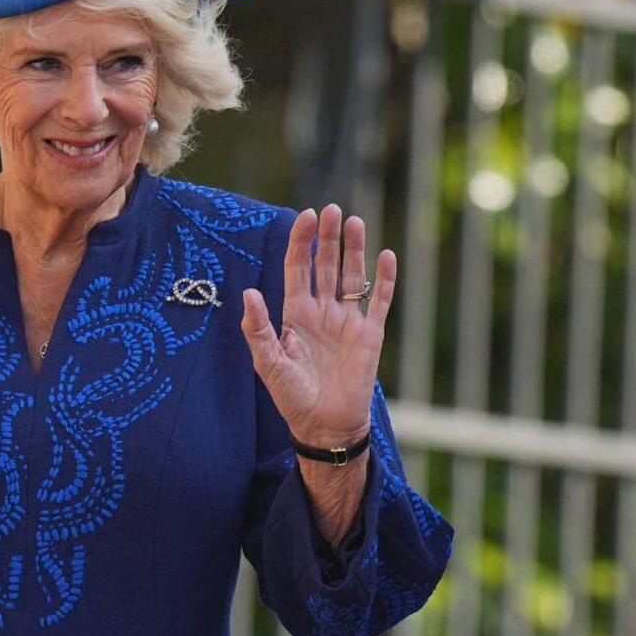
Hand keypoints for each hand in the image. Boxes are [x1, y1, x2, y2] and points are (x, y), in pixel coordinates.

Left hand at [240, 205, 396, 449]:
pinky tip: (386, 256)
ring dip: (354, 250)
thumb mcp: (268, 364)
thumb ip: (258, 329)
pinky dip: (384, 280)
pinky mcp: (370, 335)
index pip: (299, 268)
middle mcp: (322, 312)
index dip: (302, 242)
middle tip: (333, 210)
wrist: (326, 426)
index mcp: (296, 314)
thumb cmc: (292, 398)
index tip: (306, 216)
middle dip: (329, 237)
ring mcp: (348, 322)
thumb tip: (249, 292)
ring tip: (356, 222)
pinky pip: (380, 301)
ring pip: (352, 277)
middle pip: (326, 265)